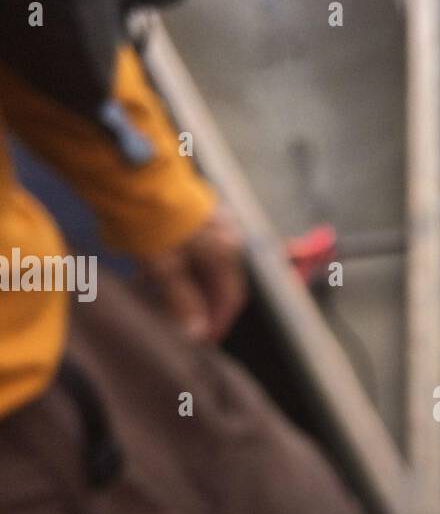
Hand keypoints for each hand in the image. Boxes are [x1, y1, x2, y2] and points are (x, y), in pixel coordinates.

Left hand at [139, 203, 246, 341]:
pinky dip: (176, 264)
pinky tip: (150, 271)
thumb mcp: (165, 267)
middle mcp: (226, 236)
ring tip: (154, 296)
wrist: (134, 173)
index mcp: (226, 252)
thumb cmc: (154, 222)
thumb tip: (196, 334)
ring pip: (201, 263)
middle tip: (174, 321)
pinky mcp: (193, 209)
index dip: (217, 321)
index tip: (201, 340)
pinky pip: (191, 246)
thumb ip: (182, 301)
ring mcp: (211, 220)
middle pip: (216, 280)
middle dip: (196, 303)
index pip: (231, 297)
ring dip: (182, 284)